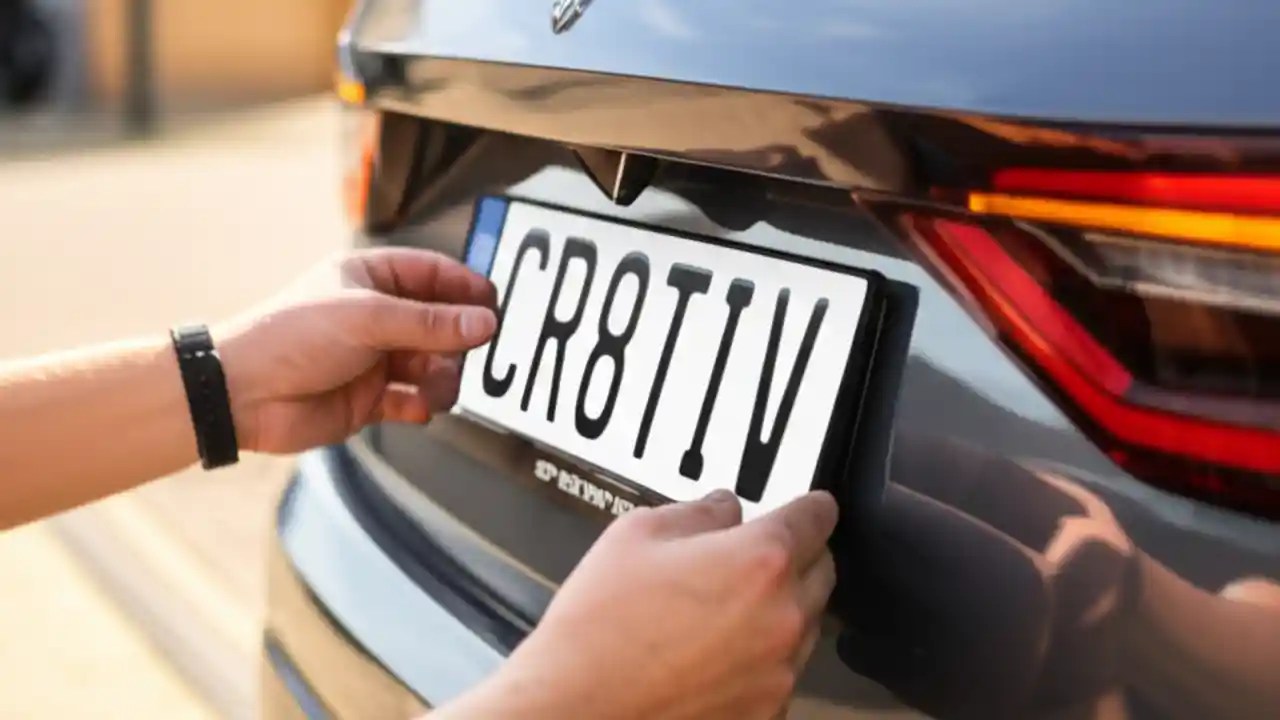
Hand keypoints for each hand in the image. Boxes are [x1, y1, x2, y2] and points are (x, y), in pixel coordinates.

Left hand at [216, 248, 496, 453]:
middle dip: (457, 340)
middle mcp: (375, 316)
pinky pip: (412, 400)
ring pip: (431, 365)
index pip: (433, 274)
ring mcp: (373, 358)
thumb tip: (483, 322)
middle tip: (470, 353)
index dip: (466, 288)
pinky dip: (422, 405)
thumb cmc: (288, 338)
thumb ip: (430, 323)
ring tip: (438, 387)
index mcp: (370, 279)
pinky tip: (420, 406)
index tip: (493, 305)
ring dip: (443, 377)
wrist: (242, 394)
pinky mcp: (368, 398)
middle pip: (439, 323)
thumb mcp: (367, 318)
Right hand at [440, 490, 838, 719]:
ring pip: (805, 625)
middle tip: (752, 557)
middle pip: (823, 571)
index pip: (817, 517)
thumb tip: (725, 510)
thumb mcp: (637, 534)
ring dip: (780, 609)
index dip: (810, 506)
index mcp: (760, 561)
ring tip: (720, 611)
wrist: (576, 710)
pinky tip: (714, 654)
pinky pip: (781, 673)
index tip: (809, 507)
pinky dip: (761, 658)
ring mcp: (779, 673)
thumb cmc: (599, 628)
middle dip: (796, 557)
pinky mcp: (766, 714)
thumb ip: (698, 511)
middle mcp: (783, 618)